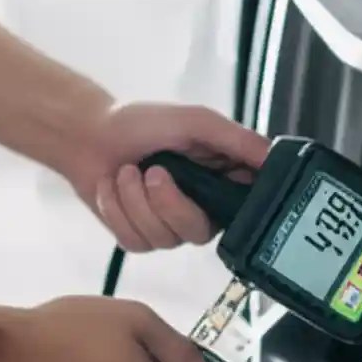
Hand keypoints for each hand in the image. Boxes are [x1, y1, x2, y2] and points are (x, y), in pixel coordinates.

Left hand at [58, 102, 269, 251]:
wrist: (87, 134)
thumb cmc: (141, 122)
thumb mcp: (196, 121)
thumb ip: (236, 139)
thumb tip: (274, 158)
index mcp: (222, 180)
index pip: (244, 209)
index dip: (229, 206)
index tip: (206, 184)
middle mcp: (201, 208)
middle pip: (198, 231)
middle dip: (168, 202)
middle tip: (151, 171)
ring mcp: (169, 227)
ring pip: (163, 238)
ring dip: (135, 200)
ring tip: (125, 171)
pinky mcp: (138, 238)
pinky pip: (134, 240)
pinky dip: (116, 209)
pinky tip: (111, 186)